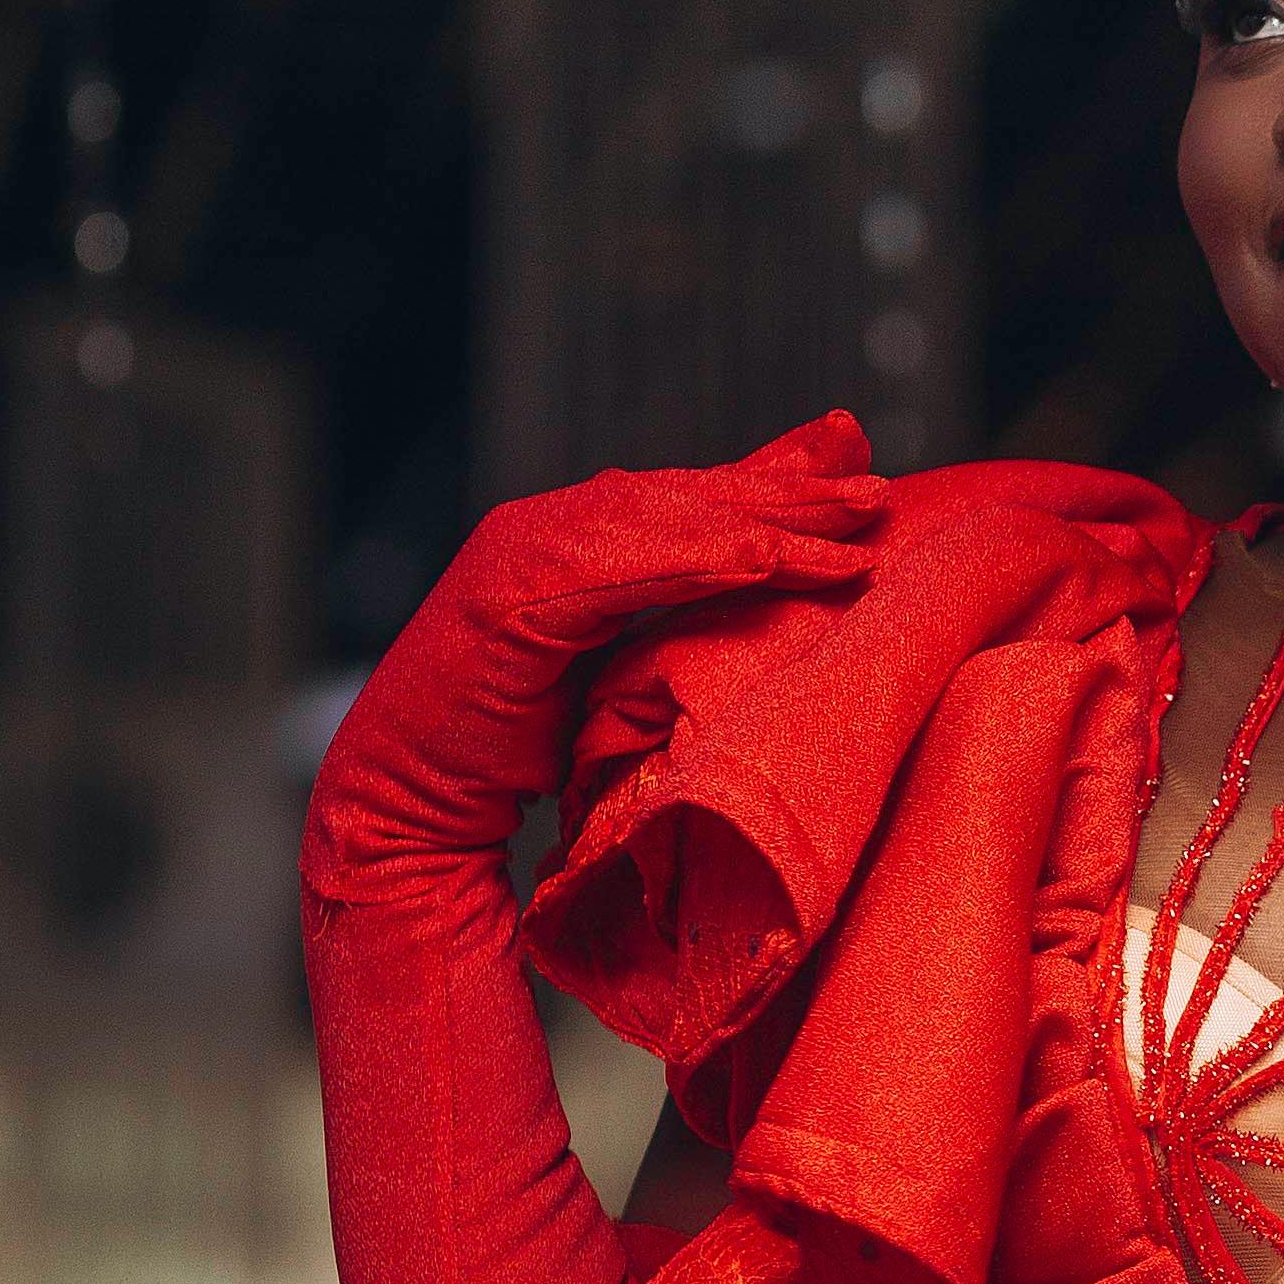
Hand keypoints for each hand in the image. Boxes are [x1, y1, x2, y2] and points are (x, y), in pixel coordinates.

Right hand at [306, 414, 890, 875]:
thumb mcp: (620, 664)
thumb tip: (771, 570)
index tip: (863, 475)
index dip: (777, 483)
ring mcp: (517, 554)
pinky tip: (762, 562)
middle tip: (875, 492)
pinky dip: (693, 560)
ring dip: (760, 523)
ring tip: (845, 534)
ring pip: (659, 521)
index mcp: (569, 537)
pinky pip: (616, 569)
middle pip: (685, 497)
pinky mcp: (505, 600)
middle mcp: (542, 527)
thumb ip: (683, 606)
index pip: (690, 497)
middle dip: (787, 491)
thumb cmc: (514, 746)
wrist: (408, 809)